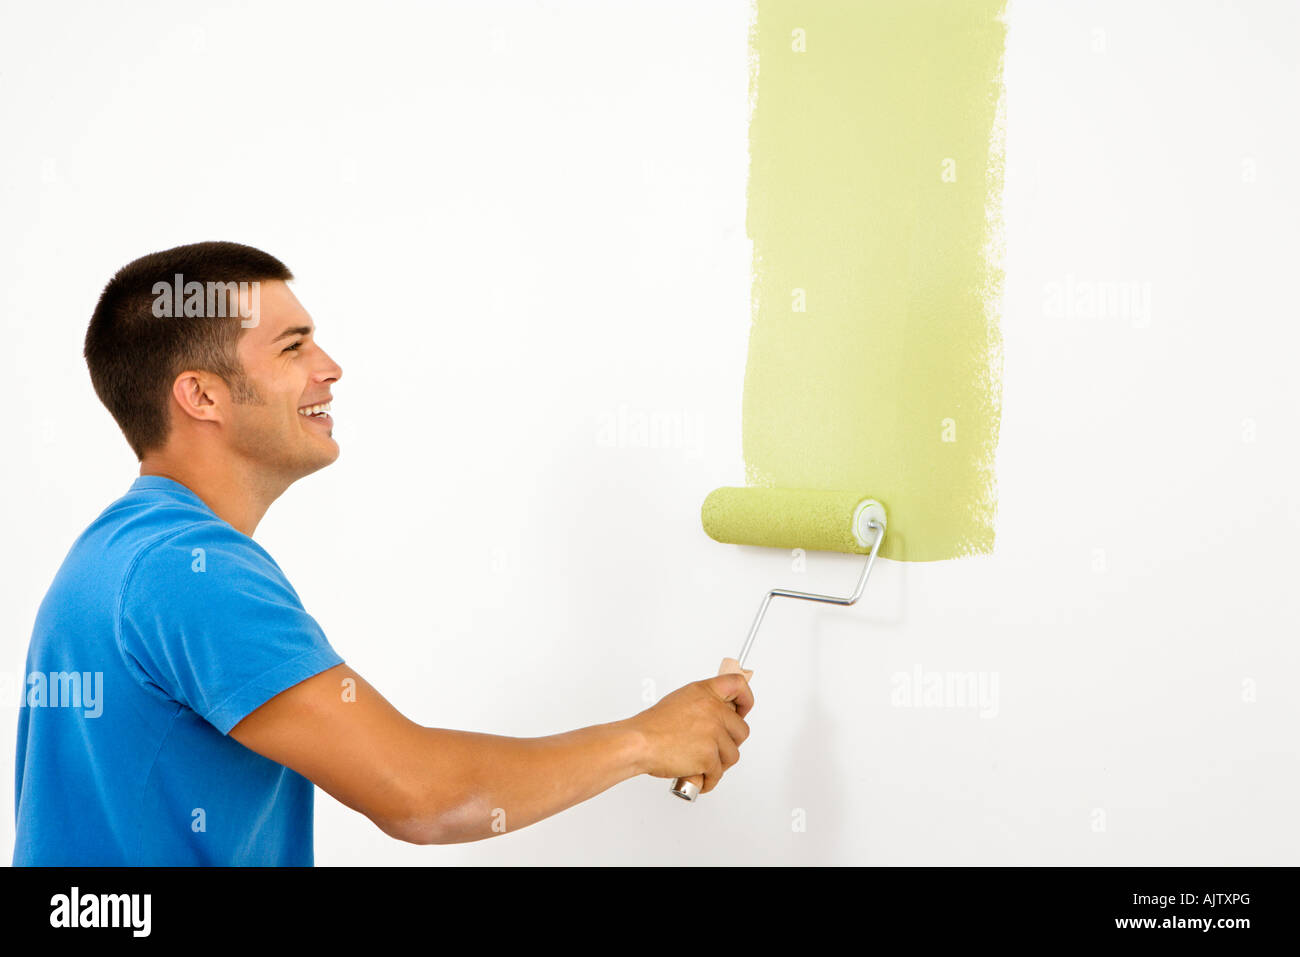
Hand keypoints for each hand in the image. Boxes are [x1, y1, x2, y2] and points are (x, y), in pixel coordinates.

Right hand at [626, 667, 753, 793]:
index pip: (738, 685)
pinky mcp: (709, 756)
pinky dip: (708, 779)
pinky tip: (697, 775)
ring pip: (731, 754)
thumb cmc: (653, 726)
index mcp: (705, 692)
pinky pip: (718, 774)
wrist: (638, 743)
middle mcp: (712, 710)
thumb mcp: (681, 700)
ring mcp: (713, 733)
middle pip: (741, 729)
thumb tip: (718, 714)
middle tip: (714, 747)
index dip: (745, 699)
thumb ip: (704, 703)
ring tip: (700, 762)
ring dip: (718, 763)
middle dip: (730, 742)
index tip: (742, 709)